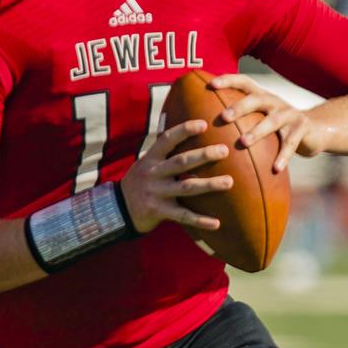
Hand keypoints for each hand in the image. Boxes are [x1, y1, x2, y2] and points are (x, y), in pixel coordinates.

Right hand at [117, 119, 233, 233]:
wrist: (118, 209)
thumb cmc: (139, 182)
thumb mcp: (145, 162)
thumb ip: (162, 151)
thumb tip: (182, 127)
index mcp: (151, 158)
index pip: (167, 140)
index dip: (184, 130)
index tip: (203, 124)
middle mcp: (153, 174)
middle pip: (181, 162)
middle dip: (203, 155)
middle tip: (224, 150)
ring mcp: (156, 193)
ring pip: (186, 187)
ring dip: (209, 184)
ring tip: (229, 181)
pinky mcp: (159, 211)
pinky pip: (183, 216)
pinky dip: (200, 221)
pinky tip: (217, 223)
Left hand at [209, 73, 322, 172]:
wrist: (315, 130)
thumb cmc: (278, 127)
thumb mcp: (261, 117)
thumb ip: (242, 119)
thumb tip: (207, 129)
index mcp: (262, 97)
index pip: (244, 82)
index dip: (228, 80)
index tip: (210, 84)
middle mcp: (275, 102)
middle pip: (256, 99)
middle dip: (239, 107)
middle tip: (223, 117)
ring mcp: (290, 114)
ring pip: (272, 121)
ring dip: (257, 131)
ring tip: (243, 142)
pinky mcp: (302, 129)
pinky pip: (290, 144)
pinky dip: (283, 156)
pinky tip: (275, 169)